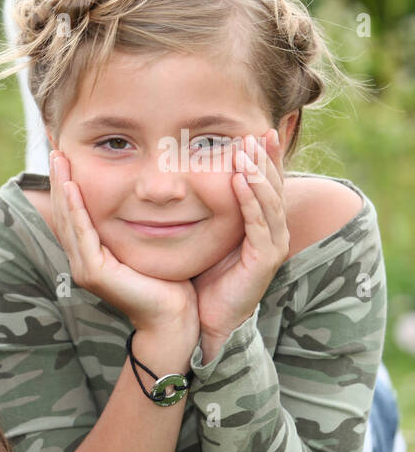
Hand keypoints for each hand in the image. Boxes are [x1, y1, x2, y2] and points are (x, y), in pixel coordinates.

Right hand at [50, 150, 196, 335]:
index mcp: (92, 255)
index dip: (68, 185)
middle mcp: (82, 261)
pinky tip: (72, 186)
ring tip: (58, 159)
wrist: (175, 318)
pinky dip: (76, 208)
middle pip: (66, 212)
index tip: (67, 157)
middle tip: (56, 149)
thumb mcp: (150, 245)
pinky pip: (82, 233)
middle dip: (59, 180)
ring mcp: (85, 267)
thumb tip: (148, 195)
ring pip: (69, 219)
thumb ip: (140, 225)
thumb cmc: (171, 284)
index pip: (75, 213)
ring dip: (62, 187)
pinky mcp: (94, 272)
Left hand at [192, 130, 288, 357]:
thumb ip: (199, 211)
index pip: (264, 184)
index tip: (255, 130)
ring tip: (247, 150)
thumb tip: (177, 181)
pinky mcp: (264, 261)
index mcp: (258, 225)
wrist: (200, 320)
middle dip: (267, 158)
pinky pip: (260, 225)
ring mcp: (271, 246)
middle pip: (274, 187)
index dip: (263, 158)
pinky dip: (251, 201)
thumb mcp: (199, 236)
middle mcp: (270, 232)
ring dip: (258, 173)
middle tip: (259, 131)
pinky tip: (240, 181)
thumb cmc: (197, 278)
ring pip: (270, 201)